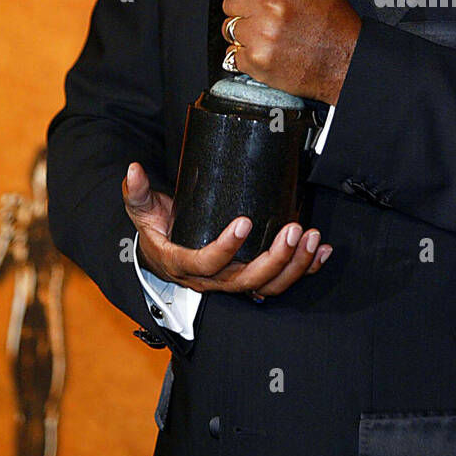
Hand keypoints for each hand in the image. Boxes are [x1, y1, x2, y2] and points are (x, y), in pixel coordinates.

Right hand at [122, 162, 331, 296]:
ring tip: (309, 236)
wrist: (162, 253)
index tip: (245, 222)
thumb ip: (137, 192)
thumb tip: (133, 170)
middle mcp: (211, 280)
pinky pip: (281, 281)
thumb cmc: (156, 228)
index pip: (205, 264)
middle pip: (245, 281)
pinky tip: (322, 249)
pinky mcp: (250, 277)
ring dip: (294, 265)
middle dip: (274, 259)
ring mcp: (232, 281)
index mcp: (183, 263)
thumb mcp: (142, 210)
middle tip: (292, 229)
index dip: (225, 249)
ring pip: (267, 285)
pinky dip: (305, 268)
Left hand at [222, 0, 360, 104]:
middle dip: (246, 8)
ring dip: (245, 32)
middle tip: (267, 16)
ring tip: (268, 34)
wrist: (348, 60)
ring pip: (229, 27)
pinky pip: (233, 53)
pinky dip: (247, 55)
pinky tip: (268, 51)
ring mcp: (262, 34)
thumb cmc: (334, 20)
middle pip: (230, 1)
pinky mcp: (257, 60)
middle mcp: (271, 5)